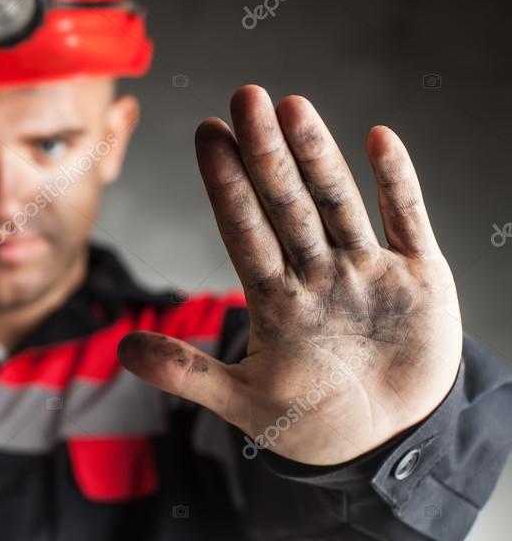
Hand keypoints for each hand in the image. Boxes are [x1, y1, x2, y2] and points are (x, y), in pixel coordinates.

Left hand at [118, 85, 461, 464]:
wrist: (388, 443)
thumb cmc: (312, 421)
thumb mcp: (243, 402)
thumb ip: (186, 372)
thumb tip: (122, 349)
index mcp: (276, 299)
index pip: (243, 230)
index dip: (225, 184)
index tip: (205, 134)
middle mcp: (317, 274)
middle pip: (286, 204)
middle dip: (265, 152)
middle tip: (244, 97)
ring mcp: (366, 272)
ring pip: (338, 203)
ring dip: (318, 157)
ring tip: (293, 105)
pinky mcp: (418, 280)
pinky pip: (407, 222)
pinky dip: (397, 184)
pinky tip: (378, 139)